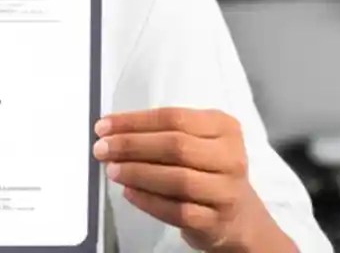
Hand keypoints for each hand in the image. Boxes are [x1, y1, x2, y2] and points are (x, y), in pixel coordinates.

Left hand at [93, 108, 293, 251]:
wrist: (238, 217)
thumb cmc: (207, 170)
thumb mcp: (196, 142)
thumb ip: (161, 133)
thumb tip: (111, 132)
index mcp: (224, 127)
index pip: (174, 117)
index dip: (135, 121)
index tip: (103, 126)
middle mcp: (231, 157)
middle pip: (176, 146)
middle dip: (132, 145)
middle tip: (101, 148)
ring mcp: (226, 191)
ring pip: (178, 179)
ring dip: (138, 173)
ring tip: (111, 169)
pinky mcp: (216, 220)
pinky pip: (177, 210)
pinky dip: (148, 201)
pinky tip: (128, 192)